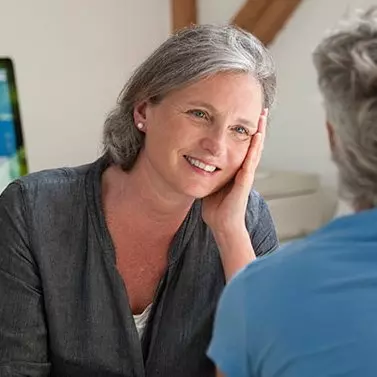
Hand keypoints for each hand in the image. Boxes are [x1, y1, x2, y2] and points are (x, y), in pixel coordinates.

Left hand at [202, 108, 267, 235]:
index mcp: (236, 169)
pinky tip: (257, 136)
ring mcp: (246, 175)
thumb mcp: (210, 182)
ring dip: (259, 132)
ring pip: (255, 150)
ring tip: (262, 116)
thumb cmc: (216, 206)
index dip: (245, 132)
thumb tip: (196, 159)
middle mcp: (243, 170)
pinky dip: (254, 148)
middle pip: (253, 145)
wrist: (222, 224)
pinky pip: (250, 162)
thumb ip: (208, 170)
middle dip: (257, 127)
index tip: (246, 116)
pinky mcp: (244, 182)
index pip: (243, 146)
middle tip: (261, 109)